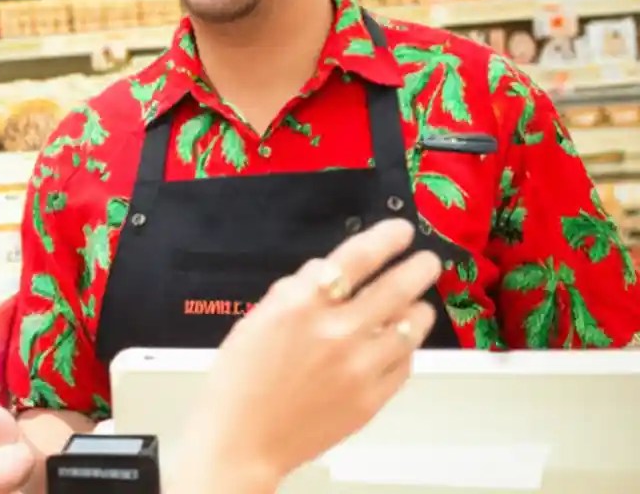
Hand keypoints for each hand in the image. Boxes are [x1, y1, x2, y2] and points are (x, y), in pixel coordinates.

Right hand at [183, 219, 442, 489]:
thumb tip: (328, 272)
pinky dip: (405, 348)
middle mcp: (337, 331)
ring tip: (417, 305)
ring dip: (419, 308)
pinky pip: (405, 363)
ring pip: (412, 325)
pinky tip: (397, 344)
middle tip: (428, 262)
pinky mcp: (372, 398)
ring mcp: (360, 366)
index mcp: (302, 305)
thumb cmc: (240, 377)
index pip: (358, 257)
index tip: (402, 230)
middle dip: (420, 268)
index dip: (387, 238)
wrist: (243, 439)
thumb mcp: (258, 318)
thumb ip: (295, 291)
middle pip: (397, 286)